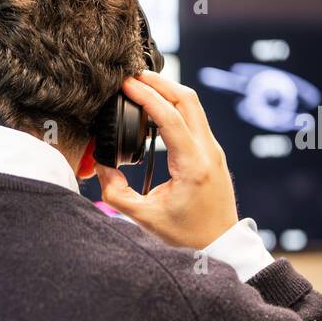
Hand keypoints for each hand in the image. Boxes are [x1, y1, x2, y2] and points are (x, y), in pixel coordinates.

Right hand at [94, 70, 239, 250]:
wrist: (219, 245)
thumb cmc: (186, 236)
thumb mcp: (144, 218)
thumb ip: (116, 192)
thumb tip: (102, 165)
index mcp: (193, 165)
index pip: (169, 118)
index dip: (146, 96)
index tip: (126, 84)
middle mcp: (209, 152)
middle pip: (188, 99)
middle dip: (160, 82)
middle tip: (133, 75)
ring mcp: (213, 150)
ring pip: (194, 105)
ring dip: (168, 91)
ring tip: (141, 85)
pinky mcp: (212, 152)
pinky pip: (194, 118)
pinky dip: (174, 105)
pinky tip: (156, 106)